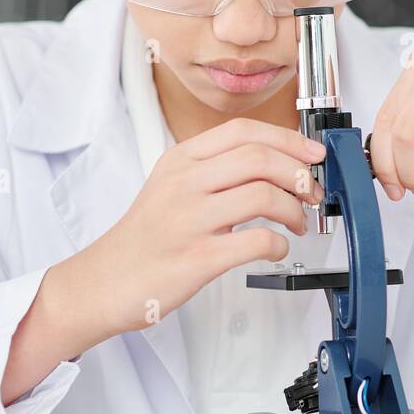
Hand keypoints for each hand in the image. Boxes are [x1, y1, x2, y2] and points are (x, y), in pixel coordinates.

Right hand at [75, 118, 326, 338]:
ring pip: (263, 195)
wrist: (101, 283)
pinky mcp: (196, 258)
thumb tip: (276, 163)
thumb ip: (214, 170)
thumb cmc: (145, 238)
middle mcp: (183, 183)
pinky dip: (279, 244)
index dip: (288, 139)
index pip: (243, 131)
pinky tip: (276, 248)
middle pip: (260, 158)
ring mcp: (189, 220)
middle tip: (312, 192)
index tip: (312, 154)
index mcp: (180, 160)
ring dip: (294, 209)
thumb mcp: (171, 186)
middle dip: (299, 174)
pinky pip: (256, 241)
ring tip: (296, 223)